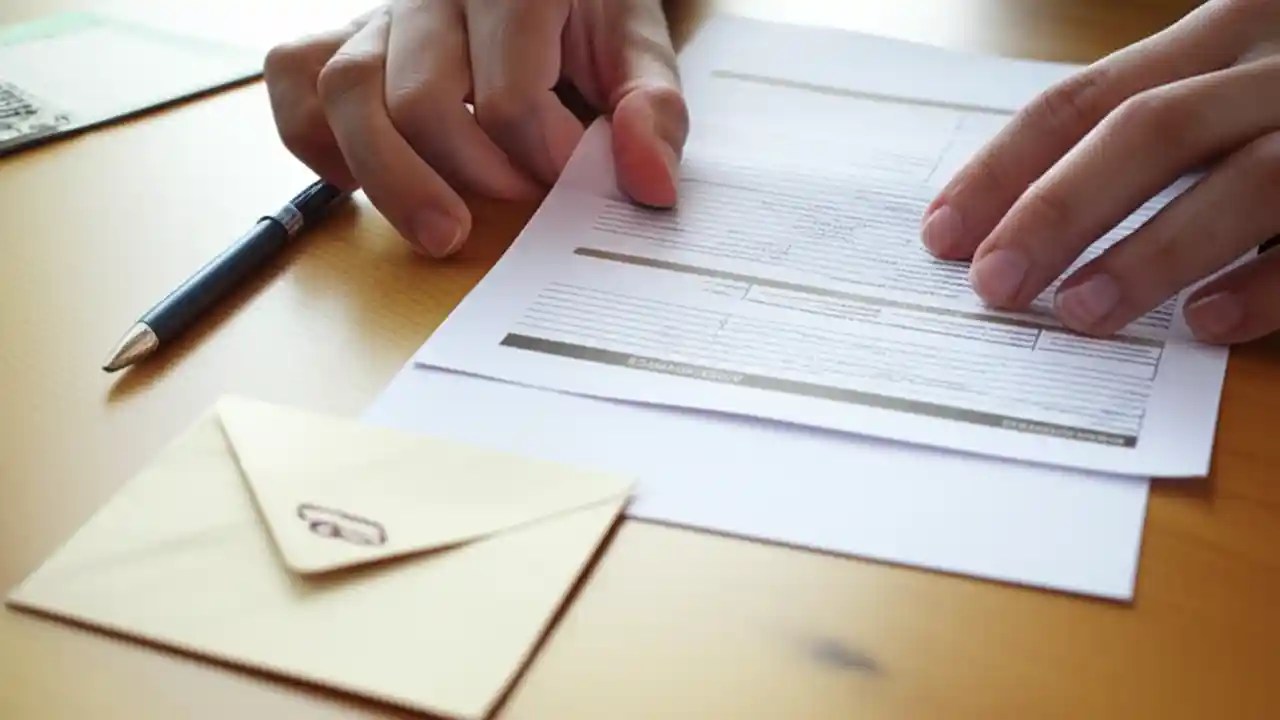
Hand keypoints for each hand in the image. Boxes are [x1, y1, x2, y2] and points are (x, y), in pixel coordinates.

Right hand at [263, 0, 687, 256]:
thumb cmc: (588, 16)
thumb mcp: (638, 50)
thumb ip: (653, 108)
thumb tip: (648, 180)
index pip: (511, 96)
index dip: (545, 159)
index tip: (573, 176)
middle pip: (420, 100)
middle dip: (476, 175)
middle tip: (521, 200)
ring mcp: (381, 11)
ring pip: (345, 90)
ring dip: (392, 180)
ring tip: (444, 230)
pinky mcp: (345, 35)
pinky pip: (296, 76)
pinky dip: (317, 136)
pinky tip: (364, 177)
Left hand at [922, 0, 1279, 343]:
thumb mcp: (1229, 93)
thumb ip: (1151, 133)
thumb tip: (1018, 220)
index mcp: (1224, 35)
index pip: (1085, 97)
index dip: (1006, 166)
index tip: (942, 234)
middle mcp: (1279, 64)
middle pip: (1151, 128)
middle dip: (1059, 208)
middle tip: (992, 285)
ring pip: (1245, 178)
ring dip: (1153, 252)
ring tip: (1078, 313)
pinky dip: (1273, 282)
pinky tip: (1210, 324)